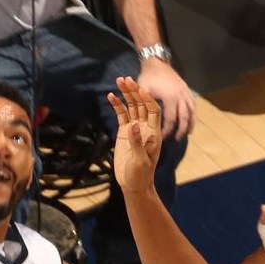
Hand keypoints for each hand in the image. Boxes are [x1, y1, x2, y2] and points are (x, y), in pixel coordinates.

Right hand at [105, 76, 161, 192]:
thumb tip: (134, 126)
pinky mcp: (124, 133)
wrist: (133, 184)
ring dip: (126, 94)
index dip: (148, 99)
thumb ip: (137, 143)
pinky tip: (111, 96)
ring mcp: (134, 129)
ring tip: (119, 81)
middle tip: (125, 79)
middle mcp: (145, 128)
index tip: (140, 89)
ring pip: (131, 107)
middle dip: (135, 91)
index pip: (153, 110)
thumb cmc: (140, 175)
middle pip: (141, 105)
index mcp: (153, 133)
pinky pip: (121, 115)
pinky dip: (116, 105)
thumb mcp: (140, 161)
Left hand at [136, 57, 195, 139]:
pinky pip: (193, 104)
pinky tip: (190, 119)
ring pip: (192, 111)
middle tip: (177, 139)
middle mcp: (180, 96)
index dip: (167, 130)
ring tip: (187, 133)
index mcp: (170, 98)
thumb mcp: (143, 91)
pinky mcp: (186, 89)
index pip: (171, 120)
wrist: (156, 62)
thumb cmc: (147, 77)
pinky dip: (193, 113)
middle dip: (181, 130)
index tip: (163, 137)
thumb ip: (144, 105)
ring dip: (190, 123)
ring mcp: (185, 92)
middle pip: (184, 118)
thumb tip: (138, 120)